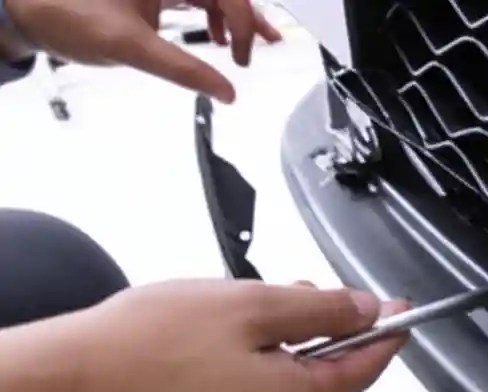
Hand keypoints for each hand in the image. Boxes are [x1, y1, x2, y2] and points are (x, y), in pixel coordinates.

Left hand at [5, 0, 282, 102]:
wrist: (27, 12)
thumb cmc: (66, 16)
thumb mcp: (130, 47)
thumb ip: (183, 70)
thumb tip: (225, 91)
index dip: (241, 23)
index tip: (241, 57)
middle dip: (246, 15)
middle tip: (268, 44)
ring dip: (230, 16)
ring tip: (243, 45)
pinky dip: (209, 13)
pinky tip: (212, 35)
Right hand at [64, 279, 407, 391]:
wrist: (79, 379)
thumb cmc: (159, 341)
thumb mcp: (257, 306)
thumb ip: (323, 310)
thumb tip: (369, 312)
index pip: (367, 368)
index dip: (389, 332)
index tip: (403, 307)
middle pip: (331, 373)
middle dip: (331, 327)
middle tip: (316, 288)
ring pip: (294, 375)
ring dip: (293, 335)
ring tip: (264, 298)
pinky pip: (262, 385)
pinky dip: (265, 353)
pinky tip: (239, 325)